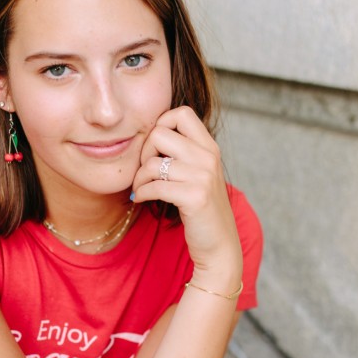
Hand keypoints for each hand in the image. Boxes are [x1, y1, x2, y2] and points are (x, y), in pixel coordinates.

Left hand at [132, 107, 241, 283]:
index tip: (155, 148)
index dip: (160, 124)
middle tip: (144, 171)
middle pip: (160, 133)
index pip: (181, 113)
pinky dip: (141, 193)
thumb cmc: (201, 210)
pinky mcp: (195, 197)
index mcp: (210, 147)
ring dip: (138, 178)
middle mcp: (209, 157)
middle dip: (144, 151)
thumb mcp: (199, 174)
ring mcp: (203, 176)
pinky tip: (140, 199)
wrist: (219, 245)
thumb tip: (150, 135)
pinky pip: (154, 186)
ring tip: (139, 189)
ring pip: (153, 162)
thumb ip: (184, 153)